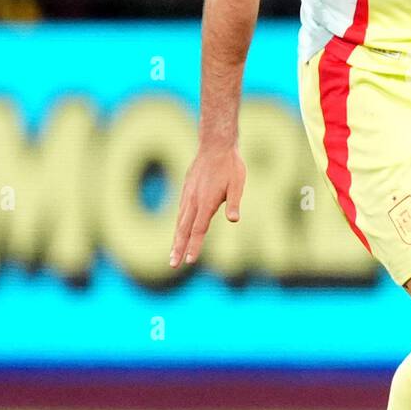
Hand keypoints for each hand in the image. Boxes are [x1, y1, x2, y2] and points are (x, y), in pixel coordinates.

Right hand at [170, 145, 245, 267]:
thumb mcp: (237, 183)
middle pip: (184, 229)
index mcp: (206, 202)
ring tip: (173, 253)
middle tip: (173, 264)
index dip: (194, 246)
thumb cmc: (230, 165)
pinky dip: (179, 225)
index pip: (198, 230)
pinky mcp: (187, 190)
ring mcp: (188, 195)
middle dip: (179, 248)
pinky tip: (179, 230)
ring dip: (176, 239)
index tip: (189, 261)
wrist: (215, 145)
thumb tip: (234, 220)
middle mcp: (193, 201)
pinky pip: (181, 211)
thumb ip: (233, 202)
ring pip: (180, 221)